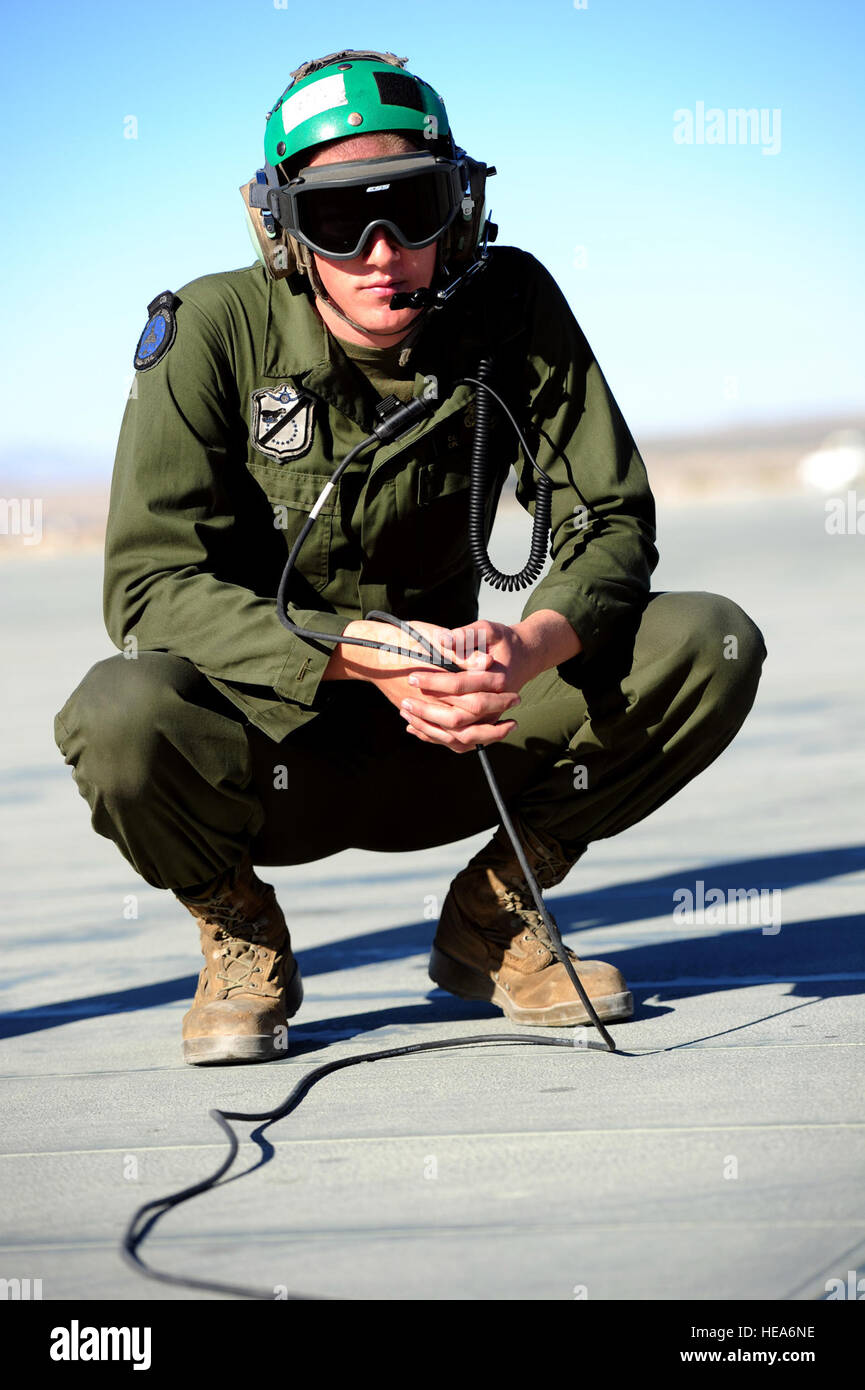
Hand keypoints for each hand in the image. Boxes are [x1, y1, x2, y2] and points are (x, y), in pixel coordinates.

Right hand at [323, 617, 521, 753]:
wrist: (366, 652)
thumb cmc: (397, 639)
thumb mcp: (431, 637)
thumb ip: (460, 649)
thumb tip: (486, 662)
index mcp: (433, 684)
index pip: (471, 696)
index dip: (494, 694)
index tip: (511, 688)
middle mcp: (425, 703)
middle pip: (466, 722)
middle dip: (493, 717)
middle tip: (514, 705)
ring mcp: (418, 712)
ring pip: (452, 736)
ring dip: (480, 735)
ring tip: (502, 728)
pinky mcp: (413, 714)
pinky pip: (437, 736)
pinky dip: (455, 740)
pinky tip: (472, 736)